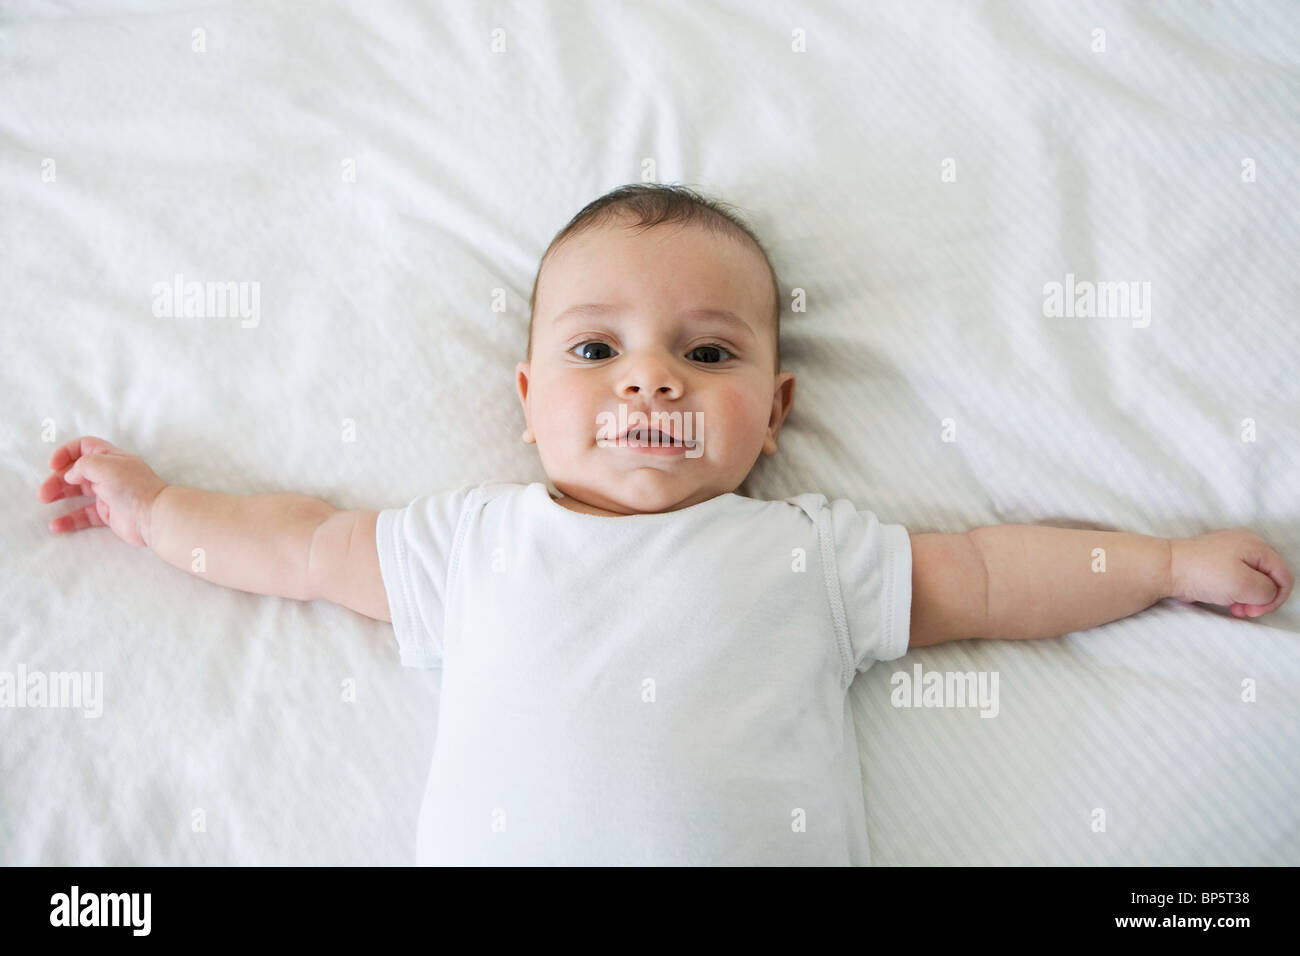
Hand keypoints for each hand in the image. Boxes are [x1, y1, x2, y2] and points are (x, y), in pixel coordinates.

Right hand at [38, 436, 168, 547]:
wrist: (154, 516)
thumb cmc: (132, 486)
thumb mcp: (105, 465)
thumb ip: (83, 465)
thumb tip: (71, 475)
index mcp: (111, 457)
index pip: (84, 447)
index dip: (66, 453)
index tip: (53, 465)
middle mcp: (109, 474)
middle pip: (76, 472)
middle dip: (57, 479)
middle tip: (43, 493)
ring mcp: (109, 494)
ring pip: (78, 493)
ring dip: (59, 495)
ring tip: (44, 501)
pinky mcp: (109, 514)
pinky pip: (85, 515)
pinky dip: (70, 519)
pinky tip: (56, 525)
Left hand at [1170, 529, 1293, 617]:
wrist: (1166, 569)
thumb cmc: (1204, 573)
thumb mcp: (1244, 584)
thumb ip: (1267, 590)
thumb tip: (1267, 593)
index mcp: (1257, 546)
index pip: (1284, 576)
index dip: (1276, 598)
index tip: (1257, 610)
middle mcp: (1245, 545)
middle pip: (1269, 578)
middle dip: (1261, 599)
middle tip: (1245, 611)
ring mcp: (1229, 553)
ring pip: (1252, 581)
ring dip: (1247, 598)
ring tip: (1235, 608)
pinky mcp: (1215, 563)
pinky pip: (1235, 580)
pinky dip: (1234, 593)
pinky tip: (1225, 601)